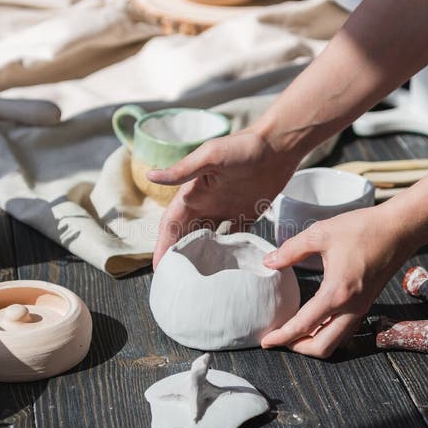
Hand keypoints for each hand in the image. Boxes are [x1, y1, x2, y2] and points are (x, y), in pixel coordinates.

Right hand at [149, 129, 296, 267]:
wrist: (277, 145)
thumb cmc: (242, 146)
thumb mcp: (210, 157)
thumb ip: (182, 170)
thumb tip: (149, 175)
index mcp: (193, 193)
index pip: (172, 224)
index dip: (163, 245)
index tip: (159, 267)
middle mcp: (206, 203)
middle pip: (187, 235)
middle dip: (179, 257)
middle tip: (176, 282)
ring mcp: (225, 210)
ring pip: (207, 239)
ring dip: (201, 256)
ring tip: (198, 280)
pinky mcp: (246, 213)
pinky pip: (233, 238)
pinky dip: (228, 252)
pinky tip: (228, 268)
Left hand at [261, 204, 413, 356]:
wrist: (400, 228)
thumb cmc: (364, 228)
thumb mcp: (321, 233)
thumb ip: (291, 250)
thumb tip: (268, 262)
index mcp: (337, 293)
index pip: (304, 326)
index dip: (282, 337)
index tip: (266, 341)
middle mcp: (351, 307)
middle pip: (323, 347)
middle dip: (298, 348)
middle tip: (279, 338)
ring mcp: (362, 308)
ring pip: (336, 341)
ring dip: (314, 343)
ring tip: (294, 332)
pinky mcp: (367, 303)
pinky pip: (345, 329)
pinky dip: (327, 332)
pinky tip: (315, 321)